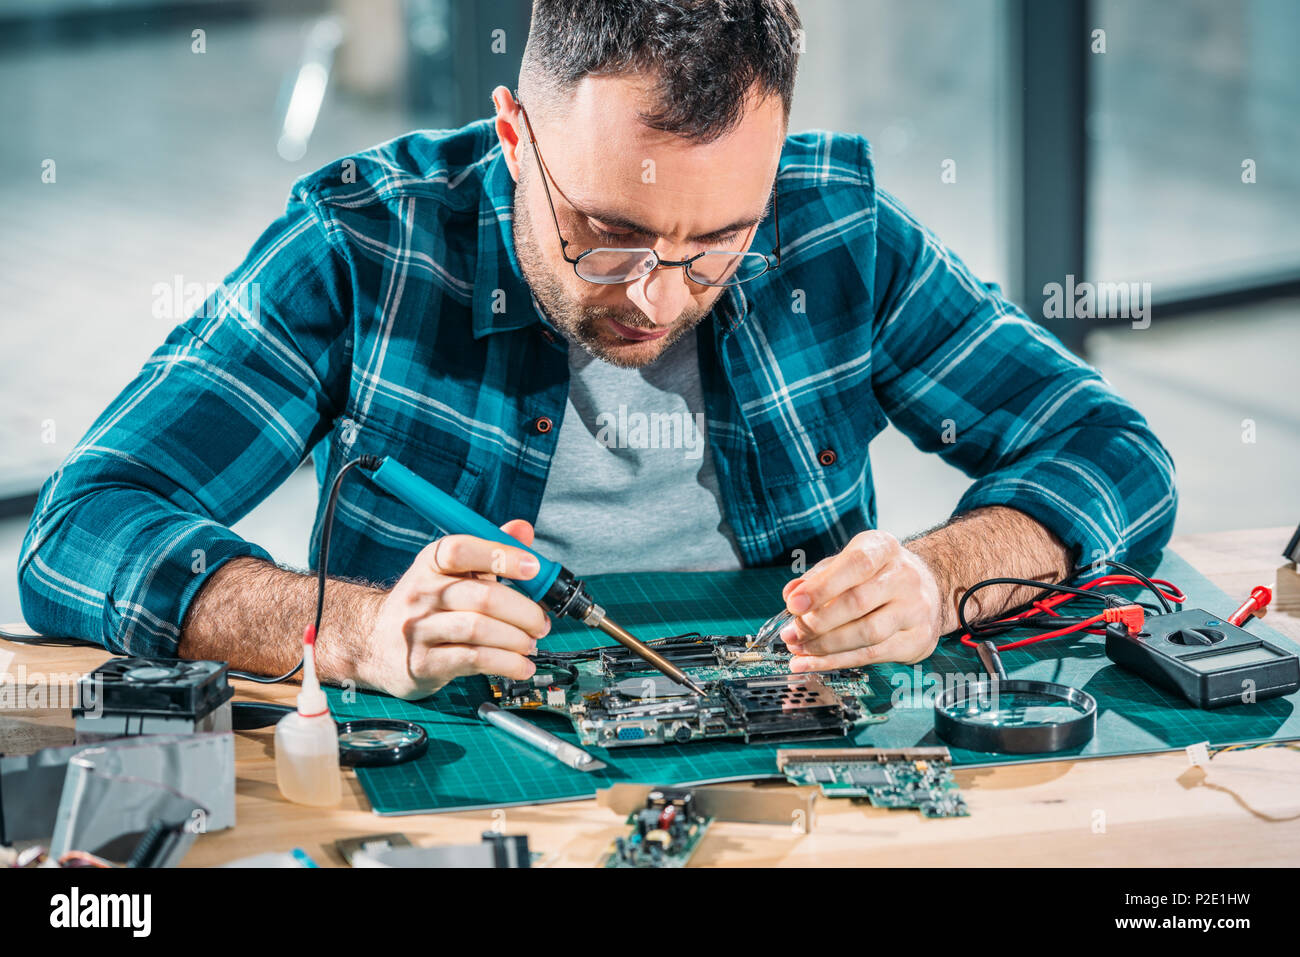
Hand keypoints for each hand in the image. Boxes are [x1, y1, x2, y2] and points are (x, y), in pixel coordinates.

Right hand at [359, 519, 549, 698]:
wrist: (372, 643)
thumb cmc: (425, 605)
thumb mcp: (450, 573)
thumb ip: (488, 552)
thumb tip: (523, 529)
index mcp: (430, 563)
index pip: (460, 550)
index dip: (500, 555)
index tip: (533, 566)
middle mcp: (420, 593)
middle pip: (481, 597)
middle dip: (523, 611)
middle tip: (541, 622)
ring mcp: (418, 630)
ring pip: (479, 630)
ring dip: (517, 639)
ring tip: (531, 643)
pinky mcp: (422, 663)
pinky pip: (473, 660)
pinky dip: (507, 663)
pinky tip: (522, 665)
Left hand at [779, 530, 942, 671]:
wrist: (929, 589)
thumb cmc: (878, 575)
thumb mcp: (848, 563)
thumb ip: (818, 577)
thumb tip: (791, 594)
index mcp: (884, 549)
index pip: (855, 565)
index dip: (822, 586)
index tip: (794, 604)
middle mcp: (905, 577)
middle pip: (858, 603)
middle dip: (817, 622)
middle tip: (791, 633)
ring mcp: (915, 610)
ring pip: (866, 634)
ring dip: (825, 646)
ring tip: (799, 648)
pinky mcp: (917, 640)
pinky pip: (872, 655)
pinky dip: (837, 661)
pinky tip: (813, 662)